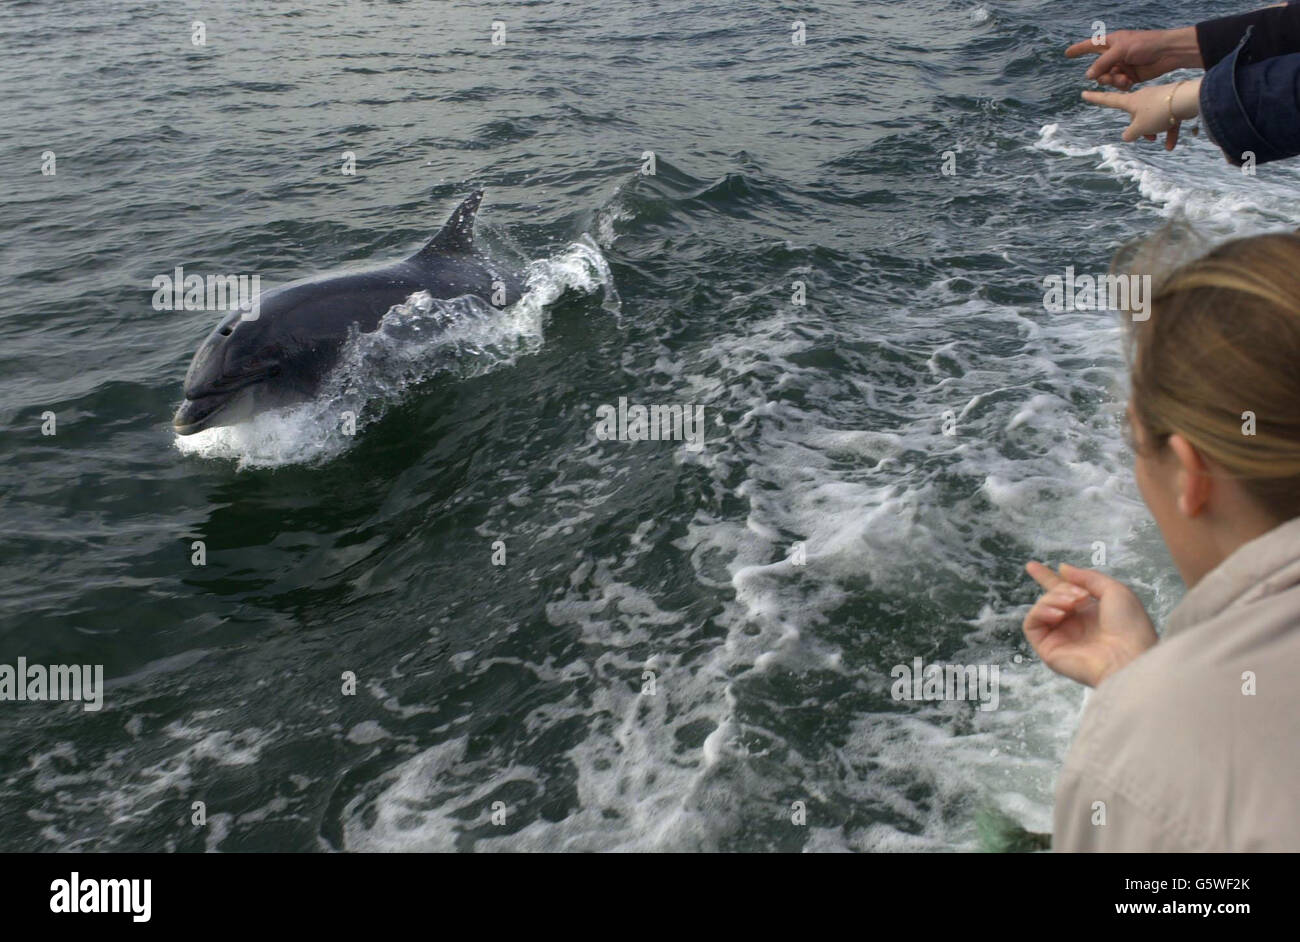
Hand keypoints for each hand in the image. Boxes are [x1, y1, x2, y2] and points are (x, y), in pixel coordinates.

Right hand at [1022, 561, 1157, 687]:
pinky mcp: (1048, 649)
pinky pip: (1031, 624)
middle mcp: (1073, 625)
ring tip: (1071, 604)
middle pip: (1049, 598)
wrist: (1129, 657)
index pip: (1063, 592)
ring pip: (1040, 608)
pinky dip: (1040, 612)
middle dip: (1060, 589)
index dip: (1047, 578)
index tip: (1032, 566)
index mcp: (1090, 612)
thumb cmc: (1131, 627)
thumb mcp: (1116, 591)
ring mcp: (1060, 637)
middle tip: (1079, 596)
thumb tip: (1062, 569)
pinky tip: (1059, 615)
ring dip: (1052, 599)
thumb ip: (1088, 577)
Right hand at [1065, 26, 1202, 88]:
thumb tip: (1088, 76)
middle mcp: (1115, 55)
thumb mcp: (1120, 50)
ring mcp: (1122, 66)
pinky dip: (1122, 85)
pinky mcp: (1131, 76)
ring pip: (1107, 79)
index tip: (1067, 53)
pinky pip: (1118, 85)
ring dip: (1113, 81)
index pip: (1090, 45)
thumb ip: (1102, 62)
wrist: (1169, 52)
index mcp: (1112, 43)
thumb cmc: (1146, 44)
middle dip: (1101, 75)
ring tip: (1124, 79)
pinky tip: (1130, 82)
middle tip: (1110, 76)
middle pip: (1097, 69)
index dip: (1078, 49)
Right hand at [1081, 79, 1200, 150]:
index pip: (1108, 100)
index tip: (1084, 93)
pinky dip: (1168, 132)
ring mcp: (1158, 99)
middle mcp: (1143, 97)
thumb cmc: (1159, 112)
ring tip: (1158, 141)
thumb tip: (1127, 135)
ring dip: (1154, 131)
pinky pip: (1167, 119)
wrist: (1189, 100)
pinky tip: (1170, 145)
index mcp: (1131, 101)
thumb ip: (1130, 134)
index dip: (1096, 98)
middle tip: (1148, 137)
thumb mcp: (1140, 128)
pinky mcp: (1173, 102)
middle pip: (1134, 115)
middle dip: (1139, 128)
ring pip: (1151, 118)